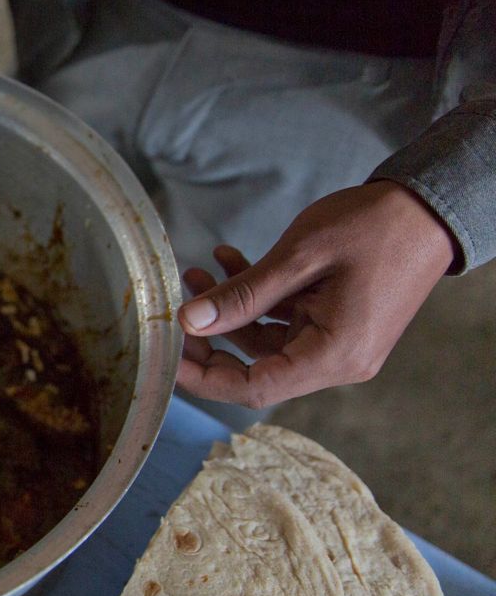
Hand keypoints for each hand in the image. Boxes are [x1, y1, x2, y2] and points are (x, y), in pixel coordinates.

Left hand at [176, 181, 455, 407]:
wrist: (428, 208)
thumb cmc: (373, 227)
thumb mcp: (299, 258)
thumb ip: (244, 295)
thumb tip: (190, 321)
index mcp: (335, 355)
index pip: (255, 387)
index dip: (204, 377)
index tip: (167, 355)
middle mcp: (338, 360)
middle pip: (255, 369)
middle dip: (210, 340)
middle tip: (175, 310)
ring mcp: (337, 343)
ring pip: (264, 340)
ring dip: (229, 309)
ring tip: (196, 272)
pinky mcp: (335, 324)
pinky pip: (283, 321)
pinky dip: (256, 297)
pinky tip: (229, 261)